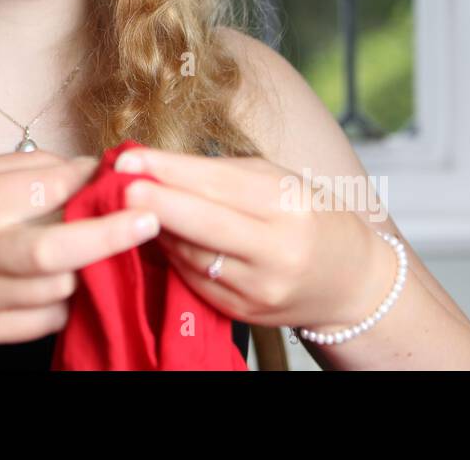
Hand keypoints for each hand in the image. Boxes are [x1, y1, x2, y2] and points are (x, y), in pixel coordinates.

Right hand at [0, 149, 162, 344]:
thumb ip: (22, 169)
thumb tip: (85, 169)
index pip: (42, 188)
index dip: (85, 179)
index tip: (115, 172)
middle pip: (56, 251)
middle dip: (111, 234)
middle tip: (151, 217)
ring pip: (60, 288)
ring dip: (89, 265)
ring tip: (97, 244)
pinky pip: (47, 319)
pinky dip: (66, 297)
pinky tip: (64, 278)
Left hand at [115, 147, 396, 332]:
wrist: (350, 282)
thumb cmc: (310, 217)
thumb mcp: (279, 181)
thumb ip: (222, 173)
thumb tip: (159, 163)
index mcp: (290, 206)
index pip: (220, 183)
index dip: (171, 170)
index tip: (130, 155)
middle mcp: (278, 250)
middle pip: (205, 224)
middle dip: (158, 203)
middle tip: (119, 184)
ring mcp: (261, 288)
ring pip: (193, 255)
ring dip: (157, 229)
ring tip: (131, 206)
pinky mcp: (245, 313)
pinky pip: (196, 279)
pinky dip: (174, 255)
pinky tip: (160, 236)